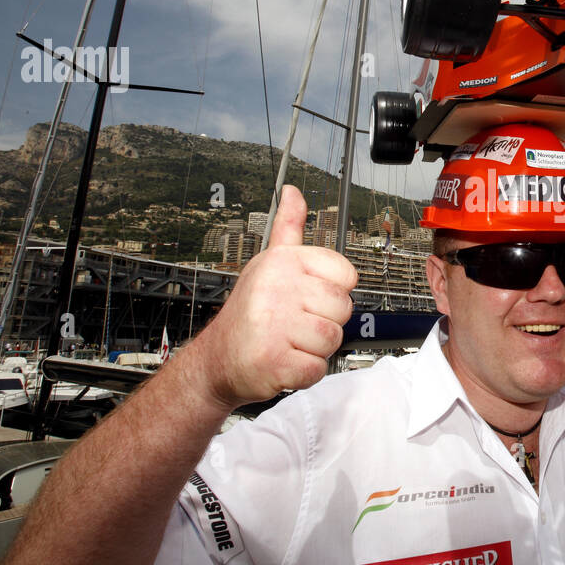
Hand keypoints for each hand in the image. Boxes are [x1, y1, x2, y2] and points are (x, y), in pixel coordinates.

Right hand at [194, 185, 357, 409]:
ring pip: (332, 339)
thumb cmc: (251, 312)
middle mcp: (276, 287)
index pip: (346, 275)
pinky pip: (317, 368)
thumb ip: (288, 227)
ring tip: (288, 341)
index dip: (331, 293)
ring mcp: (273, 324)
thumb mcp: (269, 263)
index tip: (306, 298)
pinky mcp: (273, 359)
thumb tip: (293, 192)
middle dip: (324, 323)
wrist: (218, 360)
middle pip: (343, 309)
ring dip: (314, 348)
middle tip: (294, 324)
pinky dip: (304, 372)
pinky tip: (283, 360)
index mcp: (283, 261)